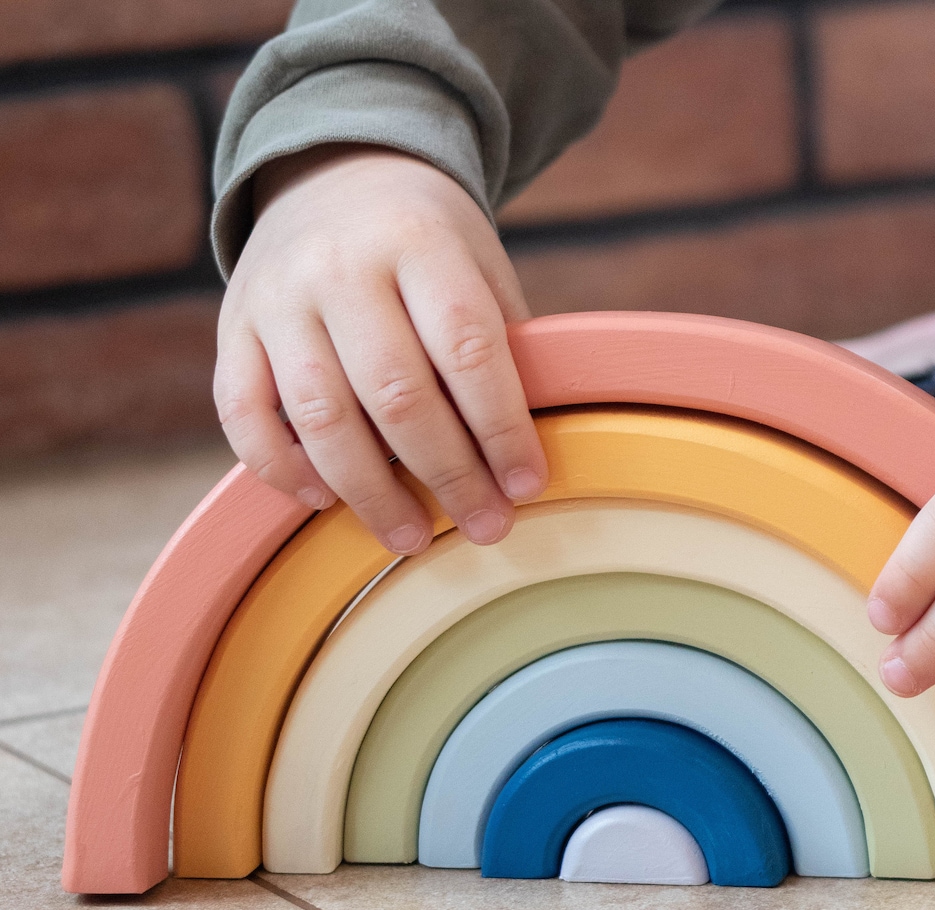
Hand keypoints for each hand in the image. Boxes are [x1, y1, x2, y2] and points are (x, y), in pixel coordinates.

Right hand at [214, 145, 546, 554]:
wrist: (335, 171)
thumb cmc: (426, 243)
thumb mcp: (478, 264)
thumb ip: (500, 344)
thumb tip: (519, 454)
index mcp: (418, 241)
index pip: (468, 350)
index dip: (501, 428)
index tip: (527, 485)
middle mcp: (339, 266)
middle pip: (397, 395)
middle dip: (448, 475)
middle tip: (485, 526)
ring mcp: (276, 297)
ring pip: (321, 416)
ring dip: (371, 492)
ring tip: (411, 538)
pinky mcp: (232, 328)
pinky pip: (243, 414)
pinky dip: (280, 469)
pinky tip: (323, 502)